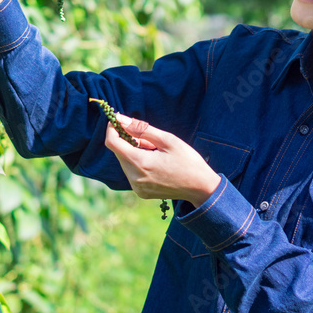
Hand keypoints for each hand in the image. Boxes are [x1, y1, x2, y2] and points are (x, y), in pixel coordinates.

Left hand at [104, 113, 221, 207]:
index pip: (112, 142)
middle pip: (118, 152)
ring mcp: (137, 187)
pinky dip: (138, 164)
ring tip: (155, 152)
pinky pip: (131, 173)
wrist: (201, 188)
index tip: (119, 121)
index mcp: (140, 163)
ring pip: (124, 162)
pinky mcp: (140, 192)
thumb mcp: (167, 140)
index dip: (112, 129)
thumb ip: (141, 129)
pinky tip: (155, 163)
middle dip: (128, 140)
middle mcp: (134, 177)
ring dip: (133, 152)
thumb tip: (121, 119)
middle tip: (149, 139)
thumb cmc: (187, 161)